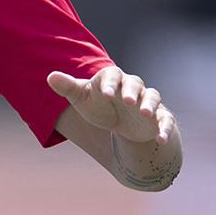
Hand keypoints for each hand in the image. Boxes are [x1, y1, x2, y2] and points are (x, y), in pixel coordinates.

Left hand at [49, 65, 174, 143]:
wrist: (120, 121)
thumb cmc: (97, 105)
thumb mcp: (81, 98)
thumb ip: (68, 87)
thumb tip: (50, 76)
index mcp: (113, 79)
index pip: (113, 75)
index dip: (111, 84)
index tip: (106, 95)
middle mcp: (132, 87)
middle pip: (135, 84)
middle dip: (131, 92)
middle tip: (127, 100)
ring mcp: (146, 101)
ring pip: (152, 97)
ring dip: (150, 104)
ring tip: (145, 113)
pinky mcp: (158, 117)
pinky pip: (165, 119)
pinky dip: (165, 128)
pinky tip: (161, 139)